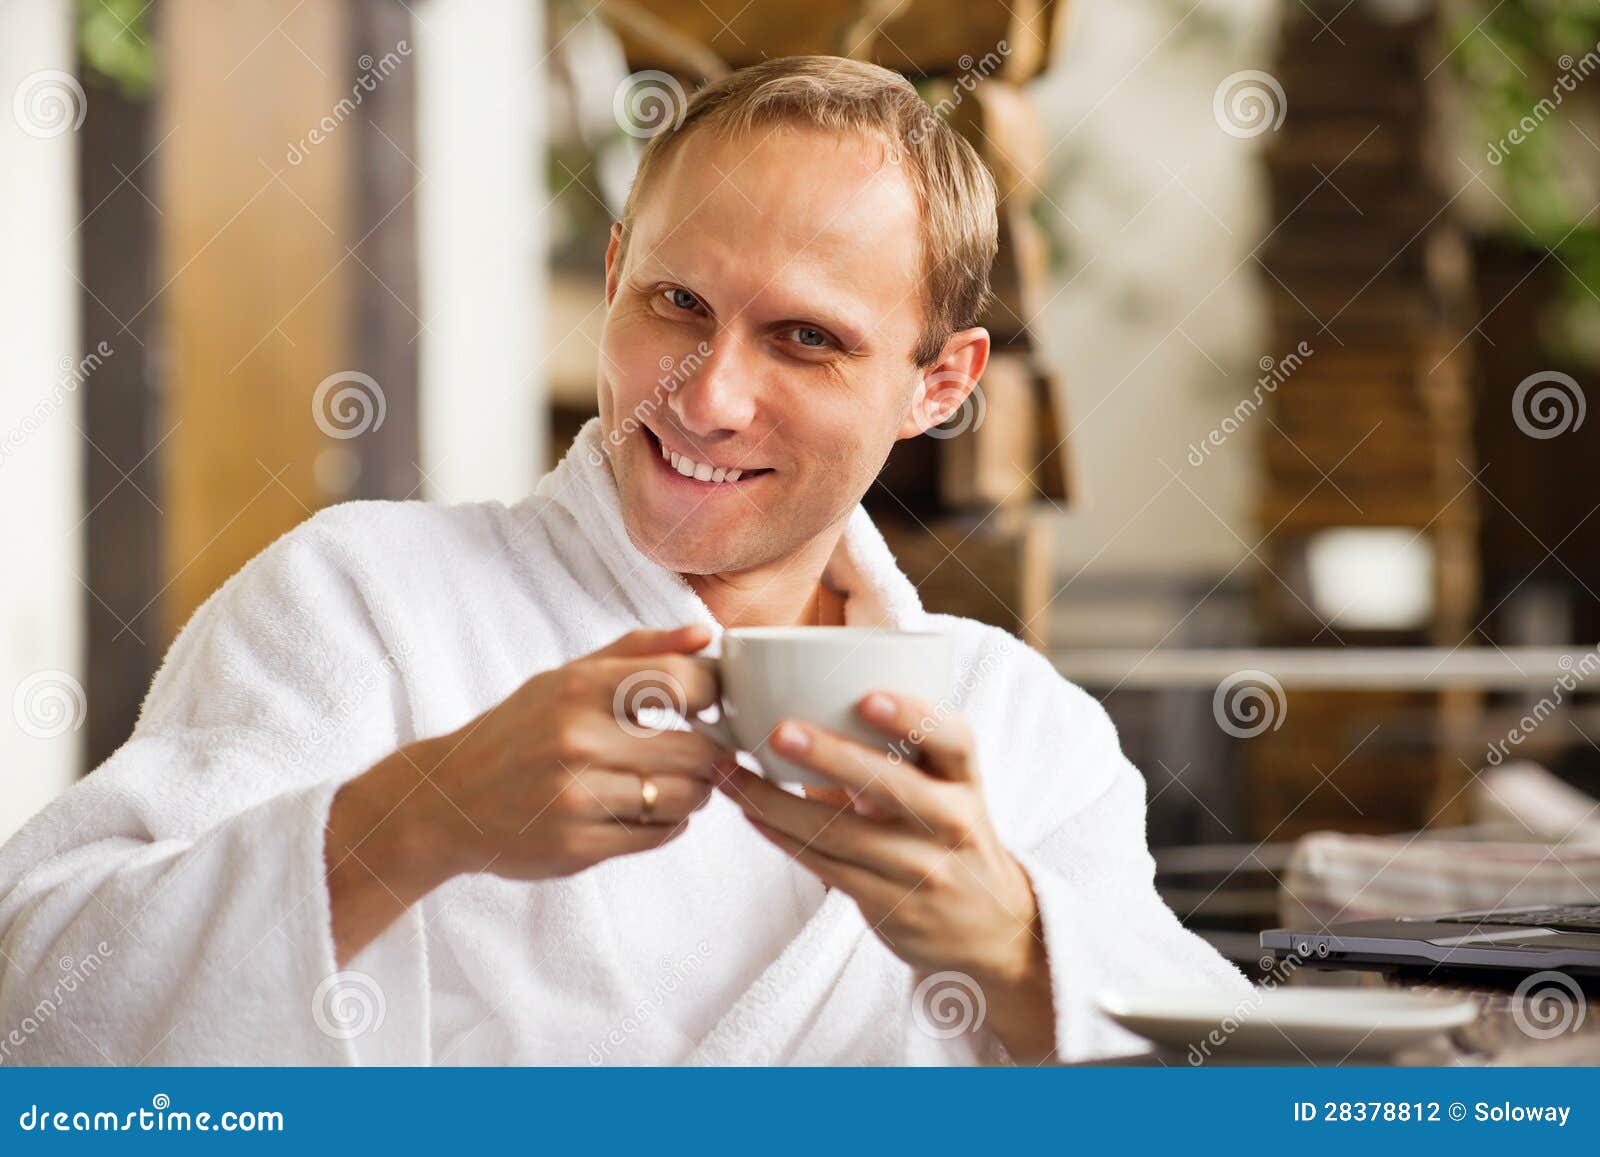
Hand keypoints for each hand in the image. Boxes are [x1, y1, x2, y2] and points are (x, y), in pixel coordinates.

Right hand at [327, 625, 733, 961]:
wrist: (447, 801)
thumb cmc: (520, 730)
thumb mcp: (568, 676)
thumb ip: (639, 650)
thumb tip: (707, 634)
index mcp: (578, 688)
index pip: (680, 682)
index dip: (713, 693)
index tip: (709, 703)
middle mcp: (576, 741)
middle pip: (696, 750)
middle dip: (710, 753)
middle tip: (698, 752)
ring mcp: (576, 798)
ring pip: (685, 798)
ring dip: (694, 793)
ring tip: (672, 782)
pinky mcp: (576, 847)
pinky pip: (658, 835)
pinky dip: (667, 823)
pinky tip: (645, 809)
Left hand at [713, 690, 1055, 1059]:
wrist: (991, 926)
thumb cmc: (946, 833)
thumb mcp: (943, 787)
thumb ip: (894, 750)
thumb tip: (802, 695)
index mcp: (965, 778)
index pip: (953, 739)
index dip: (913, 716)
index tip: (867, 696)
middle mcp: (952, 821)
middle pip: (892, 785)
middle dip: (831, 756)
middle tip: (778, 731)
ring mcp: (923, 868)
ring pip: (841, 833)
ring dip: (775, 801)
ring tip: (729, 773)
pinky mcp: (892, 906)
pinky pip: (826, 866)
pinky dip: (782, 837)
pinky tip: (750, 814)